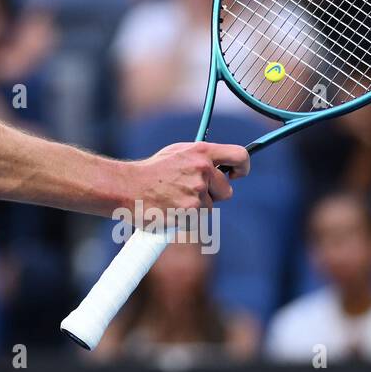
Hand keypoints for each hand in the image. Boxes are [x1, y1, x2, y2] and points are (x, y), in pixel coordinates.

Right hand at [125, 141, 249, 221]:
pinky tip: (171, 209)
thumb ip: (201, 157)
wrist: (127, 187)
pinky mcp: (190, 212)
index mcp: (201, 152)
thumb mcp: (177, 153)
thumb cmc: (152, 171)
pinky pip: (198, 219)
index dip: (243, 167)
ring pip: (210, 206)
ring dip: (196, 206)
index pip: (240, 155)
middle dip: (213, 194)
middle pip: (226, 190)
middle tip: (190, 191)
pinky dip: (187, 218)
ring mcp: (197, 192)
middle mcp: (202, 170)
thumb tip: (222, 167)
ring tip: (174, 199)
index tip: (236, 174)